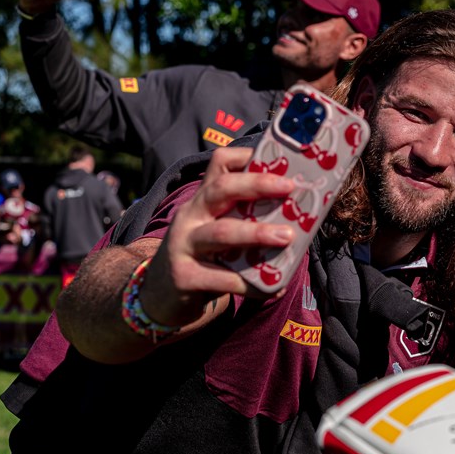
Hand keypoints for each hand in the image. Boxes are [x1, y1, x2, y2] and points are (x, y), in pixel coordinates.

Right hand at [142, 146, 295, 325]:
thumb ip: (243, 222)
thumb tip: (296, 220)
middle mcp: (190, 217)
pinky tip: (273, 288)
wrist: (158, 296)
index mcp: (202, 201)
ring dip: (257, 233)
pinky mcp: (184, 276)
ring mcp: (183, 245)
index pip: (219, 164)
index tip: (280, 161)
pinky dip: (251, 284)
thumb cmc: (201, 259)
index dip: (247, 157)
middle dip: (257, 184)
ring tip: (287, 237)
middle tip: (289, 187)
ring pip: (221, 232)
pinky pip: (222, 279)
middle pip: (221, 188)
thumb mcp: (214, 231)